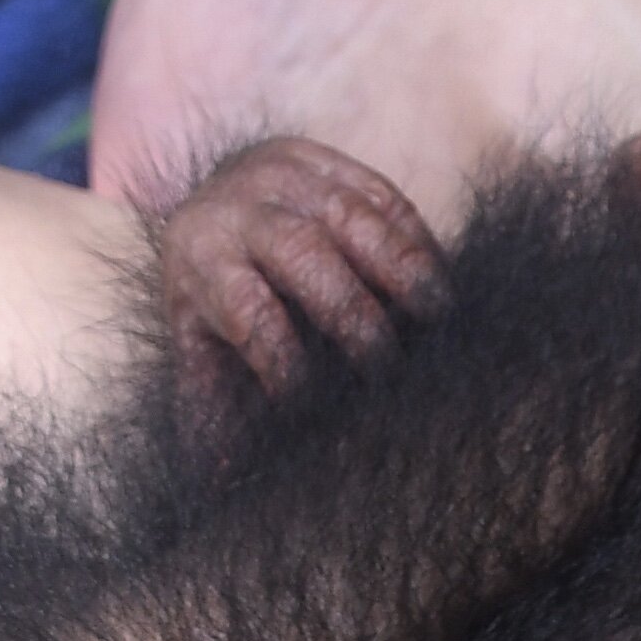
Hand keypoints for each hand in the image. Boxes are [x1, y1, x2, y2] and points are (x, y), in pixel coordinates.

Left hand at [155, 136, 446, 427]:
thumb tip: (227, 481)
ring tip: (440, 319)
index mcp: (202, 258)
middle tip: (394, 372)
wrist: (214, 200)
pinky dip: (418, 242)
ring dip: (405, 269)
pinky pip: (384, 196)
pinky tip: (442, 286)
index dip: (292, 368)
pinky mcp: (330, 158)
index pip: (252, 314)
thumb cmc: (214, 299)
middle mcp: (240, 206)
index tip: (325, 412)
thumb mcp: (199, 348)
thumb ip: (214, 408)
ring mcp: (286, 173)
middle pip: (305, 257)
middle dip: (357, 319)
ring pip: (353, 217)